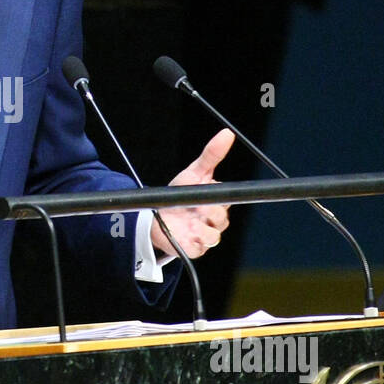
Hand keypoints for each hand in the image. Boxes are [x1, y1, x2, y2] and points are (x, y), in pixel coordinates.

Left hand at [150, 128, 233, 258]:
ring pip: (213, 236)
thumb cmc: (178, 194)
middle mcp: (214, 221)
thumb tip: (227, 134)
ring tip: (188, 222)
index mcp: (217, 203)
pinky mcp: (193, 249)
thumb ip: (211, 155)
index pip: (227, 202)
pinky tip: (185, 235)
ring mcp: (204, 236)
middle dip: (210, 213)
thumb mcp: (194, 172)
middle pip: (221, 220)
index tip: (213, 194)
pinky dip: (192, 242)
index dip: (221, 200)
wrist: (155, 215)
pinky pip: (198, 249)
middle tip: (197, 208)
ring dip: (201, 229)